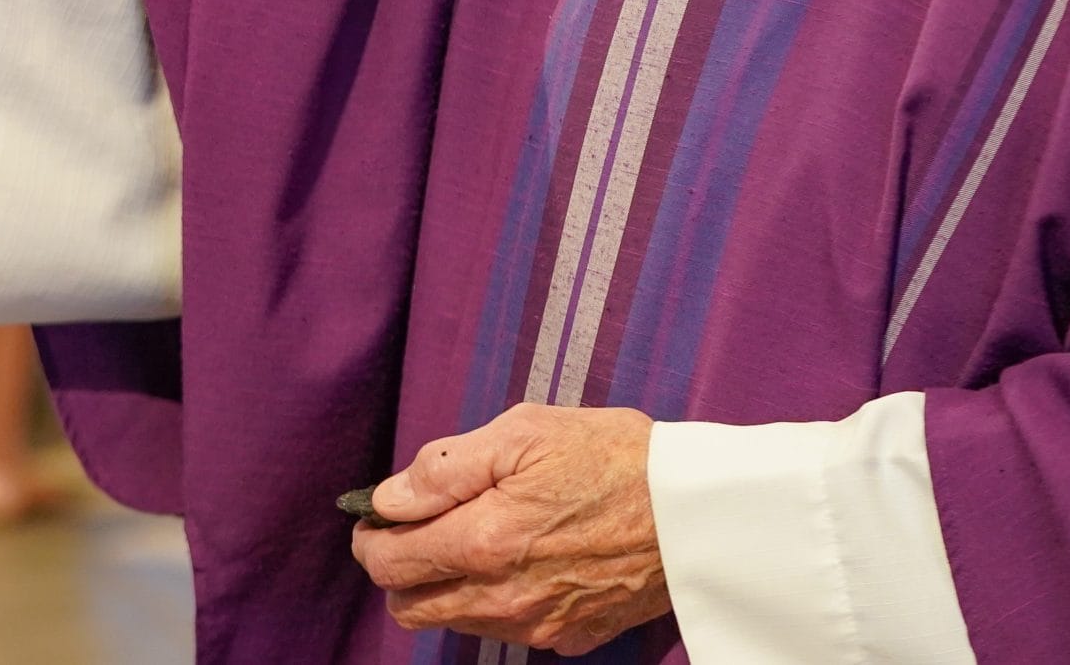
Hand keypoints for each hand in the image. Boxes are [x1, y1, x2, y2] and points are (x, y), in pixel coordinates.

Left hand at [350, 405, 668, 655]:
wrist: (698, 512)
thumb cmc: (612, 458)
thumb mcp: (523, 433)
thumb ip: (444, 468)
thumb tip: (387, 498)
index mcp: (484, 543)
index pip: (387, 564)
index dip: (371, 536)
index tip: (380, 513)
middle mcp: (503, 598)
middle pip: (411, 608)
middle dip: (401, 568)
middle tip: (421, 525)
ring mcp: (539, 624)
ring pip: (455, 622)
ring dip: (444, 588)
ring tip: (474, 536)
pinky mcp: (571, 636)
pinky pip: (506, 630)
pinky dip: (494, 601)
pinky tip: (519, 559)